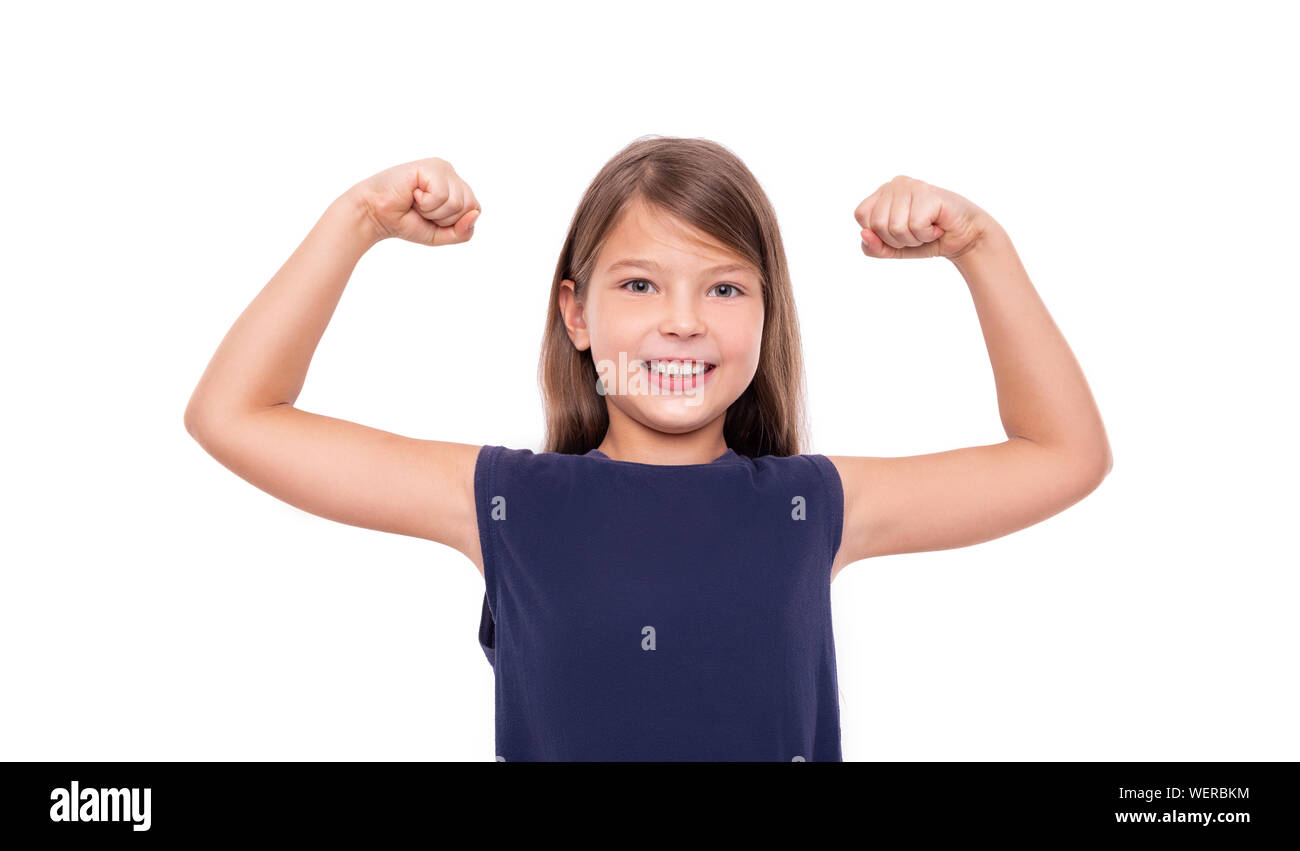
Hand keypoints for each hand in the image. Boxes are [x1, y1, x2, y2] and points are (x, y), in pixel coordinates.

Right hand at [350, 157, 481, 245]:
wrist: (375, 215)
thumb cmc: (406, 221)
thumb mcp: (441, 234)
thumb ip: (463, 231)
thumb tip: (475, 214)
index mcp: (456, 185)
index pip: (475, 209)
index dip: (453, 222)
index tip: (431, 216)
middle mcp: (451, 173)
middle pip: (469, 206)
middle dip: (444, 218)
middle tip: (422, 209)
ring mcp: (441, 167)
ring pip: (457, 203)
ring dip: (433, 211)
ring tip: (416, 201)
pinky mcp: (430, 166)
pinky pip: (441, 196)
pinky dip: (425, 203)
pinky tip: (412, 194)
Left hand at [855, 176, 990, 260]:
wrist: (963, 239)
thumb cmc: (927, 239)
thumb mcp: (893, 249)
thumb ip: (873, 247)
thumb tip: (863, 233)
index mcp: (882, 193)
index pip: (861, 216)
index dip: (879, 233)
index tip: (900, 231)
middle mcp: (894, 184)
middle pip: (877, 224)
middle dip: (897, 240)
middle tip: (917, 232)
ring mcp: (911, 186)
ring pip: (894, 227)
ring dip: (913, 238)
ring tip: (928, 229)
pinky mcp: (927, 193)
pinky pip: (915, 226)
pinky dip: (927, 235)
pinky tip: (937, 226)